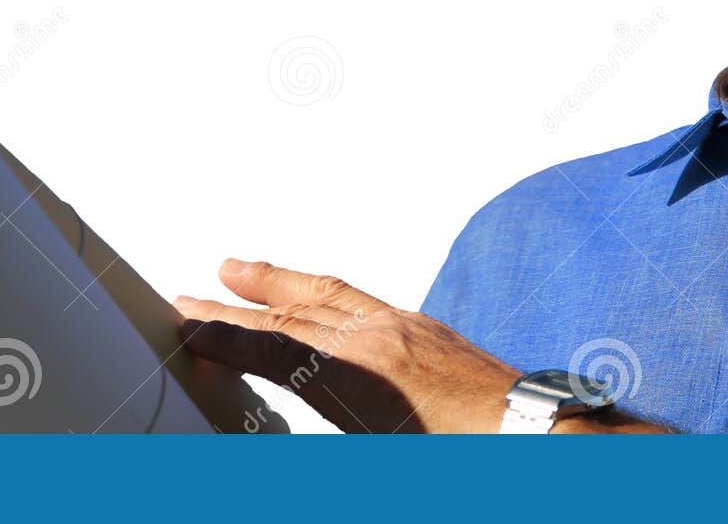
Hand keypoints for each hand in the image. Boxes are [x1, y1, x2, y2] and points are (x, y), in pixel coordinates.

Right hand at [173, 258, 523, 432]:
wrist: (539, 439)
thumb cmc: (468, 458)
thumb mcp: (380, 456)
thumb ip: (328, 437)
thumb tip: (294, 400)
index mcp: (362, 377)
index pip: (276, 348)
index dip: (227, 337)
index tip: (187, 326)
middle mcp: (378, 340)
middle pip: (293, 313)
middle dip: (238, 304)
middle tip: (192, 293)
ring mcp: (405, 327)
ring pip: (328, 293)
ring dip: (279, 281)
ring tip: (238, 269)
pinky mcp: (428, 327)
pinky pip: (363, 298)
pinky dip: (325, 291)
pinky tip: (316, 294)